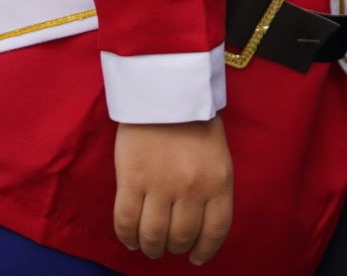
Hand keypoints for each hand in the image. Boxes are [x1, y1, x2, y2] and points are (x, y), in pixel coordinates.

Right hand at [112, 119, 233, 263]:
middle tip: (169, 246)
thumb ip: (212, 187)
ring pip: (154, 235)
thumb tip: (200, 223)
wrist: (165, 89)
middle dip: (175, 247)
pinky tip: (130, 239)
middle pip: (182, 236)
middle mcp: (193, 187)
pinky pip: (126, 221)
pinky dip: (127, 237)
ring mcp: (161, 185)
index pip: (216, 230)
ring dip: (151, 247)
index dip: (205, 250)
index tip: (196, 257)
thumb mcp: (217, 154)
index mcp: (219, 180)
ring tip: (149, 246)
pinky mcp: (132, 180)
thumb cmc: (194, 119)